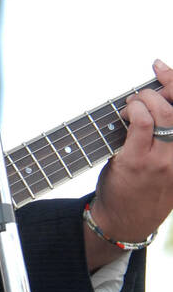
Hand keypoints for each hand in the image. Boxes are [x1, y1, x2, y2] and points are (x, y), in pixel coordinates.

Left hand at [84, 57, 172, 266]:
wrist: (125, 224)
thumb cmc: (143, 192)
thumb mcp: (167, 168)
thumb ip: (166, 140)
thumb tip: (156, 100)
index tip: (161, 67)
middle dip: (160, 87)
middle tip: (140, 92)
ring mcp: (162, 160)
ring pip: (162, 111)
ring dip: (142, 98)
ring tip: (131, 104)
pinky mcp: (139, 161)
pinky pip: (141, 123)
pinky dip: (133, 109)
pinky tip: (125, 113)